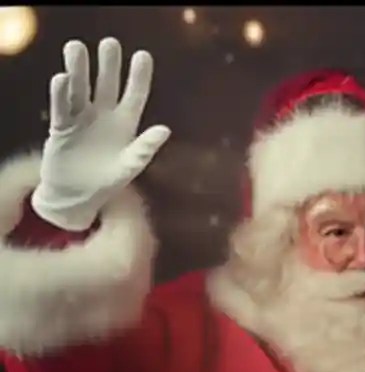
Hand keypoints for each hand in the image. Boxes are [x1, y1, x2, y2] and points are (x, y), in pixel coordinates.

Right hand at [31, 38, 170, 230]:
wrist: (77, 197)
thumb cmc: (107, 182)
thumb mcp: (129, 166)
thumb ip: (145, 148)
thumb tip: (165, 129)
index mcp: (125, 124)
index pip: (134, 95)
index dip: (139, 76)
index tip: (143, 55)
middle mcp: (103, 117)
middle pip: (106, 85)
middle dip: (108, 65)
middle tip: (109, 43)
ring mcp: (81, 120)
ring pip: (80, 90)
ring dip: (78, 70)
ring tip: (76, 47)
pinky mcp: (61, 129)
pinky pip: (62, 109)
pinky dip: (61, 94)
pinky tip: (61, 78)